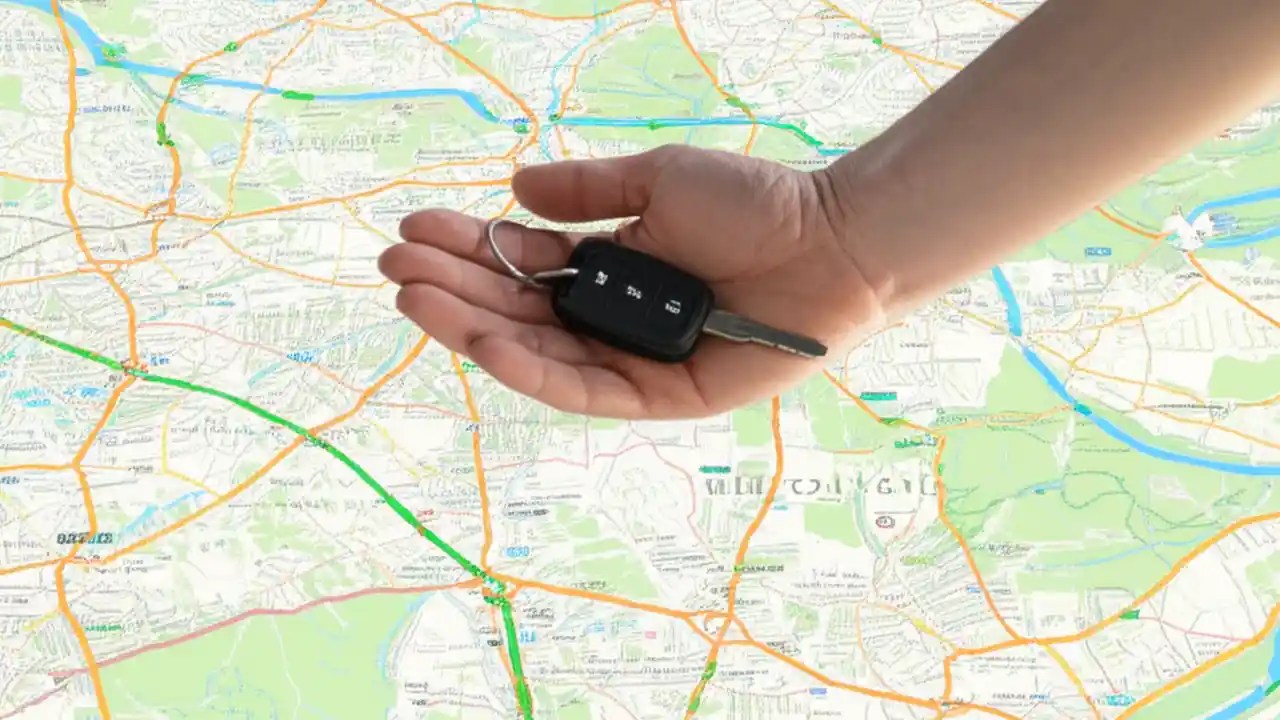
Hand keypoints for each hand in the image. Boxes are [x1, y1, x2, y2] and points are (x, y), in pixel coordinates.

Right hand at [377, 144, 885, 418]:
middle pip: (516, 312)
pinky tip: (486, 343)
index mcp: (608, 268)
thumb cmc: (756, 204)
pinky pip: (586, 388)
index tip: (413, 228)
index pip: (519, 265)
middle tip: (394, 264)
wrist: (834, 240)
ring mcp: (633, 359)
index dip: (467, 249)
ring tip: (416, 298)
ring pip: (538, 354)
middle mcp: (612, 318)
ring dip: (473, 329)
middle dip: (453, 288)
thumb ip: (588, 191)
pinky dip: (533, 370)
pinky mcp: (660, 395)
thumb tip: (513, 188)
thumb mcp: (658, 181)